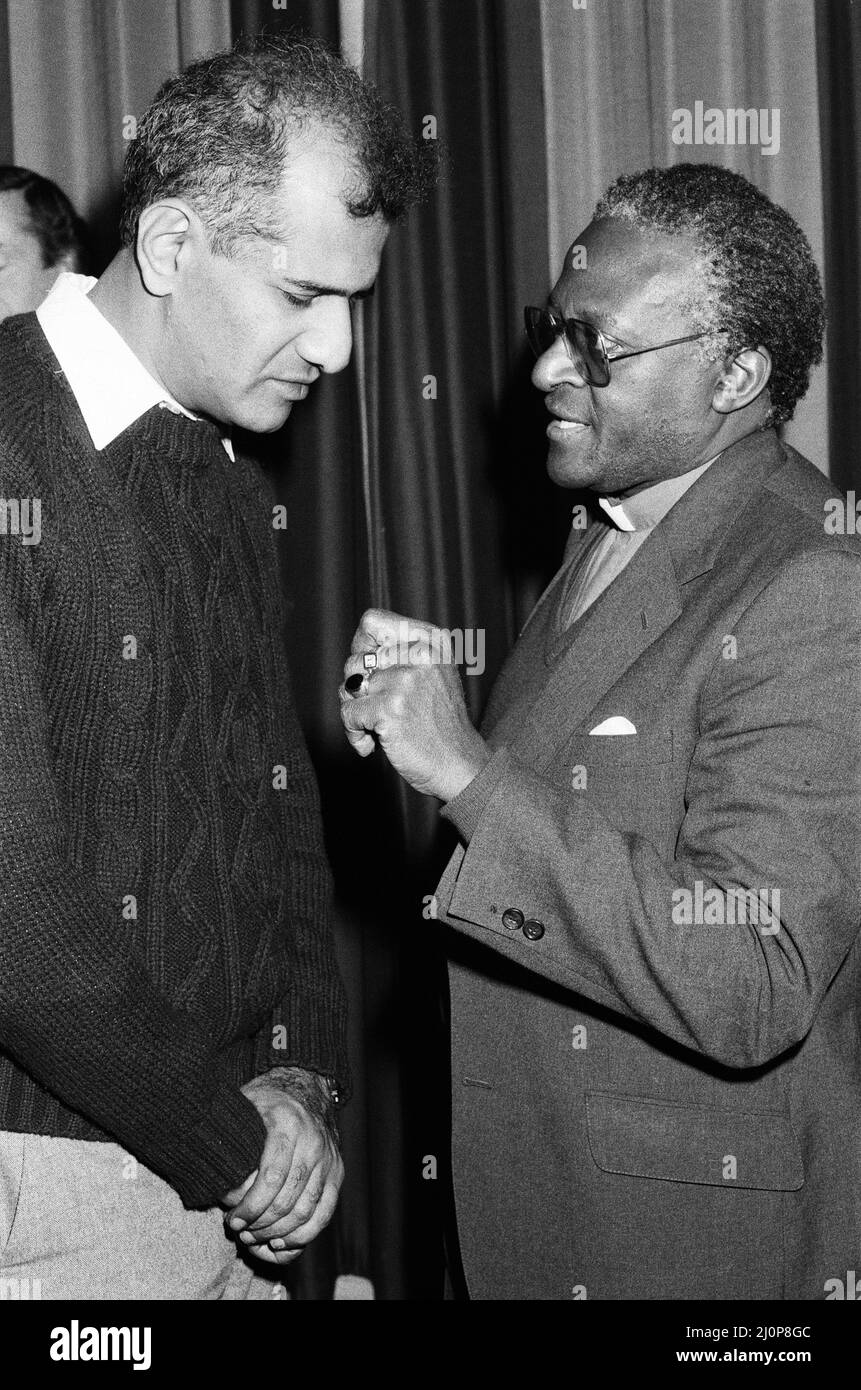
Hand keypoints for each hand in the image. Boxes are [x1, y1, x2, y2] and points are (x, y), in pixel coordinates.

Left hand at [222, 1068, 342, 1264]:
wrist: (305, 1090)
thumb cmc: (265, 1104)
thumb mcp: (243, 1108)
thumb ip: (229, 1138)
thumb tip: (212, 1178)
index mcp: (288, 1124)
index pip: (271, 1177)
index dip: (250, 1206)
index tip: (232, 1220)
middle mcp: (313, 1142)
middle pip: (288, 1199)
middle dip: (260, 1224)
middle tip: (241, 1232)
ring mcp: (329, 1159)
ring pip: (306, 1211)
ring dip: (278, 1233)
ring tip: (255, 1238)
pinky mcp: (336, 1173)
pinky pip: (324, 1213)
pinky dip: (303, 1234)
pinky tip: (281, 1242)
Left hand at [340, 609, 490, 801]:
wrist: (459, 765)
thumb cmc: (438, 724)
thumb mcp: (431, 676)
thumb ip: (396, 658)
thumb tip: (353, 658)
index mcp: (431, 641)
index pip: (372, 622)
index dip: (362, 648)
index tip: (370, 674)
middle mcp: (420, 655)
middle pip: (355, 659)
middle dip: (355, 689)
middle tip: (375, 710)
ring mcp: (405, 682)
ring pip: (348, 688)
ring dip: (355, 714)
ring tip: (376, 730)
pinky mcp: (390, 709)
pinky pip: (348, 714)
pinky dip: (354, 734)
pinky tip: (372, 745)